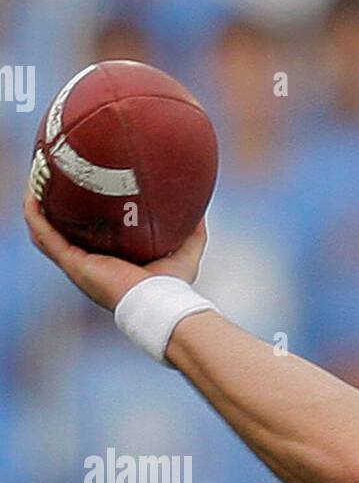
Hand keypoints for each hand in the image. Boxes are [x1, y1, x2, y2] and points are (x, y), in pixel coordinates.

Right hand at [23, 192, 207, 312]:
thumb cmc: (174, 287)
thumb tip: (201, 208)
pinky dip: (35, 214)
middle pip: (63, 231)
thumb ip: (192, 231)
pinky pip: (44, 235)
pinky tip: (32, 193)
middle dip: (53, 206)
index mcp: (110, 261)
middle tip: (50, 178)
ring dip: (37, 207)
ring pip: (46, 232)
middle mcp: (90, 263)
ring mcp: (78, 265)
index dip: (81, 215)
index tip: (79, 189)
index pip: (89, 235)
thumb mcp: (185, 251)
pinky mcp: (73, 264)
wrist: (162, 305)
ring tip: (35, 179)